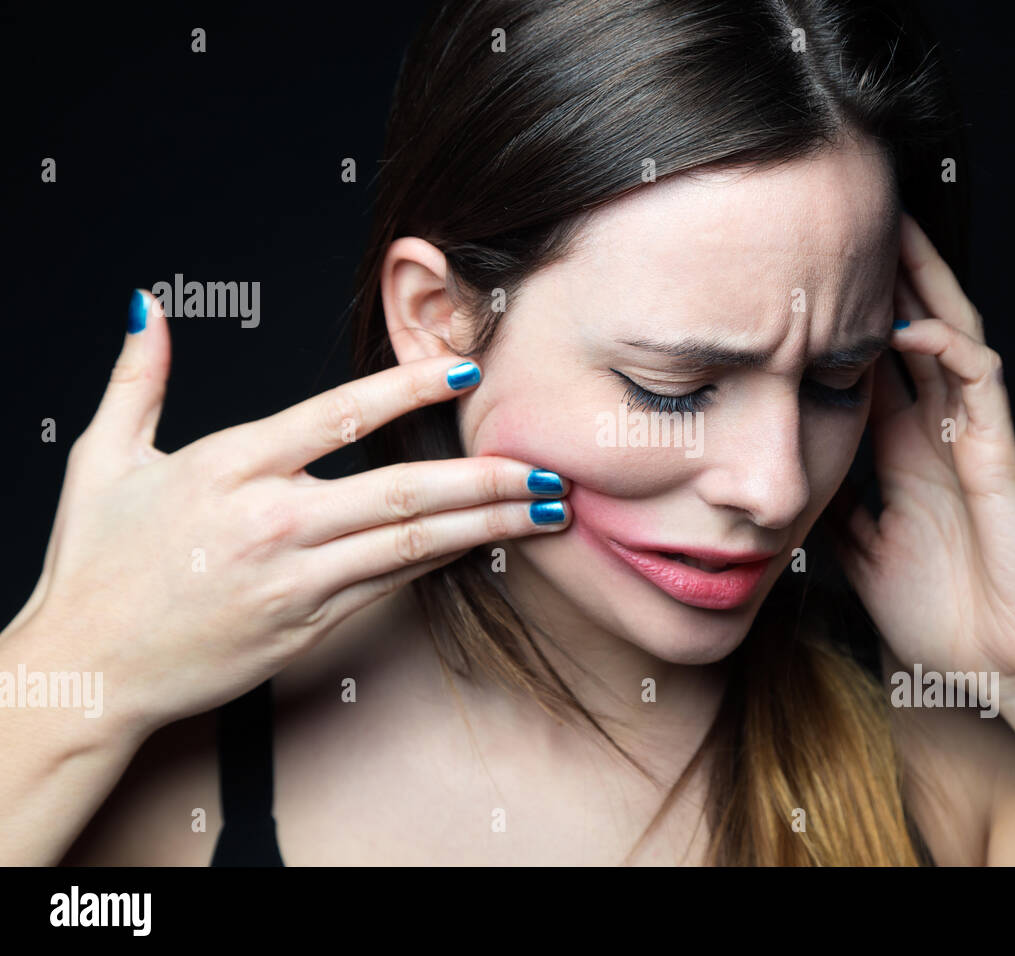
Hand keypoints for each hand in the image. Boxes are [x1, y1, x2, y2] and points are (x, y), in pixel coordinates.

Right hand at [3, 289, 570, 736]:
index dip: (407, 390)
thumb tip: (149, 307)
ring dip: (486, 525)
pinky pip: (388, 586)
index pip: (338, 415)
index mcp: (228, 468)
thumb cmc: (94, 567)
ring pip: (411, 545)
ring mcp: (296, 580)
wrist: (86, 673)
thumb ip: (136, 379)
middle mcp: (272, 522)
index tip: (465, 373)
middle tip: (547, 465)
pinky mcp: (307, 626)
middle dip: (485, 478)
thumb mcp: (101, 460)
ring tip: (545, 509)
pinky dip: (441, 562)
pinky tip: (485, 545)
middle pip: (401, 491)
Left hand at [833, 213, 1014, 700]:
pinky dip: (950, 349)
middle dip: (888, 275)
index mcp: (905, 451)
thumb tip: (786, 476)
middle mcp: (939, 432)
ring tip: (891, 233)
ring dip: (924, 286)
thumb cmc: (945, 614)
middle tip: (849, 221)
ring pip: (953, 337)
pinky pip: (983, 383)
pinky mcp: (1002, 455)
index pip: (874, 363)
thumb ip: (834, 506)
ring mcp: (974, 438)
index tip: (803, 277)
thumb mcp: (862, 551)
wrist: (1005, 668)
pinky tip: (910, 328)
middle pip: (914, 330)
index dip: (846, 317)